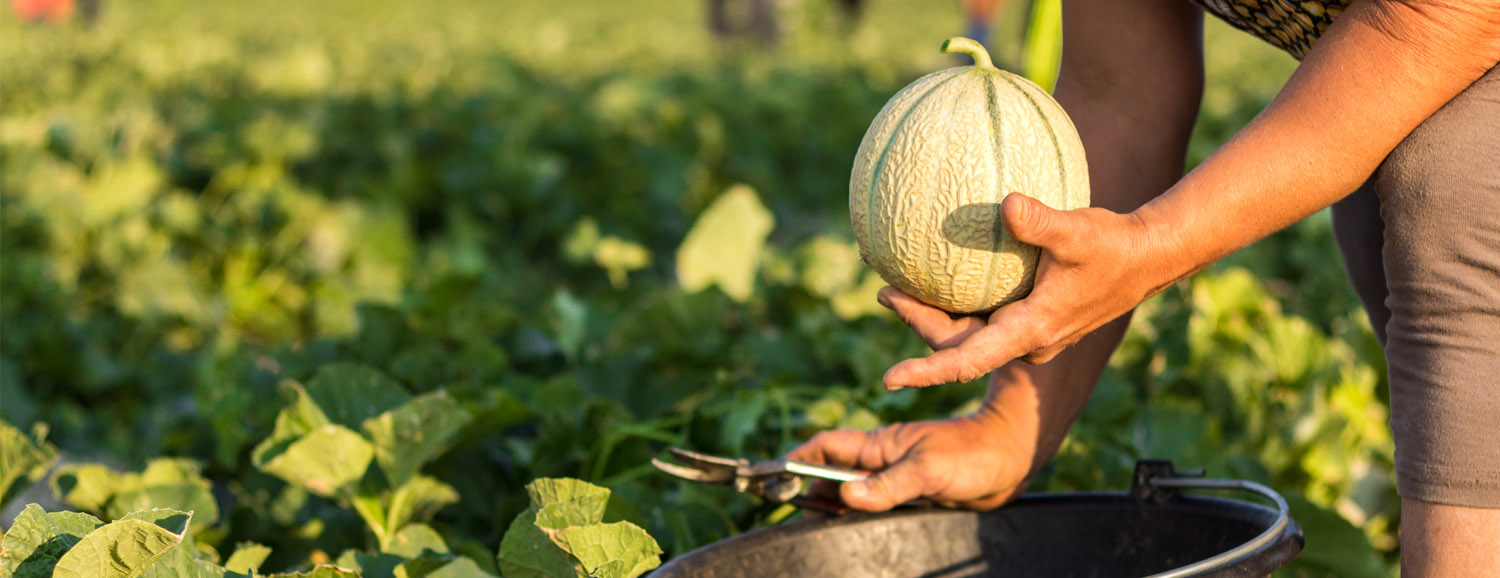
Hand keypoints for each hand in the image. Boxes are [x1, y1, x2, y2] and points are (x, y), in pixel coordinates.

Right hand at [785, 411, 1034, 510]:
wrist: (1010, 459)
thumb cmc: (972, 456)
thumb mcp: (928, 470)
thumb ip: (888, 485)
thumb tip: (845, 496)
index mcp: (880, 445)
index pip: (827, 446)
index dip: (800, 457)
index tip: (778, 474)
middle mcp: (883, 458)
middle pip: (834, 470)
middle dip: (811, 486)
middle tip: (795, 510)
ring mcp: (896, 475)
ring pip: (853, 488)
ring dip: (834, 502)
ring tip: (818, 521)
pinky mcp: (911, 491)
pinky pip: (875, 501)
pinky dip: (859, 511)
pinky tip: (855, 524)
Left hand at [880, 193, 1178, 389]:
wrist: (1148, 257)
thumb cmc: (1114, 245)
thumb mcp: (1077, 230)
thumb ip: (1041, 221)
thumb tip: (1007, 203)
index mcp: (1030, 330)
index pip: (966, 360)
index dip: (926, 371)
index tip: (889, 378)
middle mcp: (1025, 340)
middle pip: (957, 345)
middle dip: (916, 324)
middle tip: (882, 292)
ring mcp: (1029, 330)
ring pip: (969, 332)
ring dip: (932, 313)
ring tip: (894, 283)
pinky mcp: (1032, 315)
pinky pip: (984, 315)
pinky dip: (956, 300)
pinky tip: (938, 271)